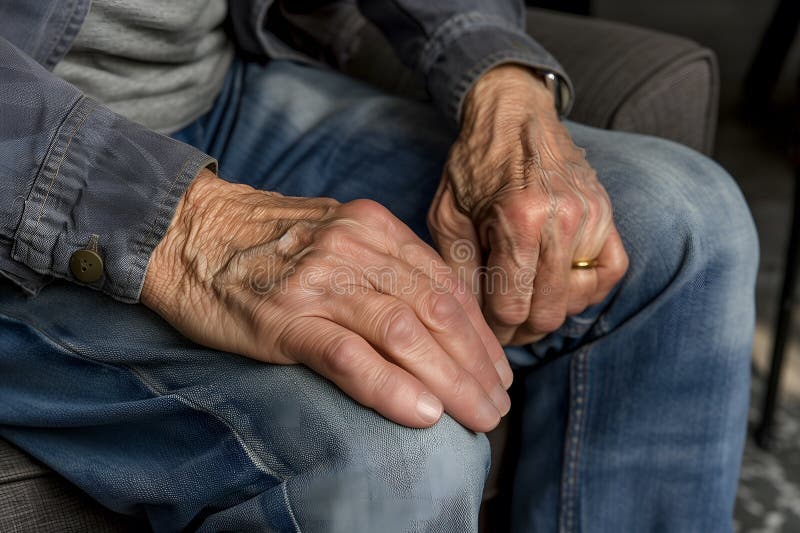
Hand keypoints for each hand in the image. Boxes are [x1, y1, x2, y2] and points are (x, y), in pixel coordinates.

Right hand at [142, 170, 512, 431]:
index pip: (446, 285)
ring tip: (477, 417)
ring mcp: (319, 284)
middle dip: (477, 364)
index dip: (480, 334)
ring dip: (451, 382)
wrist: (187, 231)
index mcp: (374, 227)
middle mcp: (354, 250)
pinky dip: (391, 387)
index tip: (497, 369)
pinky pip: (349, 357)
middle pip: (437, 311)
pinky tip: (423, 414)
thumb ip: (384, 262)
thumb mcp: (337, 232)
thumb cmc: (264, 241)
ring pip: (405, 335)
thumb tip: (436, 312)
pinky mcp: (284, 320)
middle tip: (497, 403)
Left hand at [428, 66, 627, 345]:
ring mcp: (592, 216)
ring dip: (548, 309)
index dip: (494, 329)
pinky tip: (557, 283)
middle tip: (503, 327)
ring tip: (524, 300)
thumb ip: (459, 271)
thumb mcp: (448, 217)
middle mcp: (562, 220)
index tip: (484, 332)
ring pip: (576, 300)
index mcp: (518, 220)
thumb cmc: (473, 165)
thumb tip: (472, 322)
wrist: (512, 115)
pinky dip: (583, 288)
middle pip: (547, 312)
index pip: (512, 307)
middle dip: (521, 330)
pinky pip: (608, 274)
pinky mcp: (607, 214)